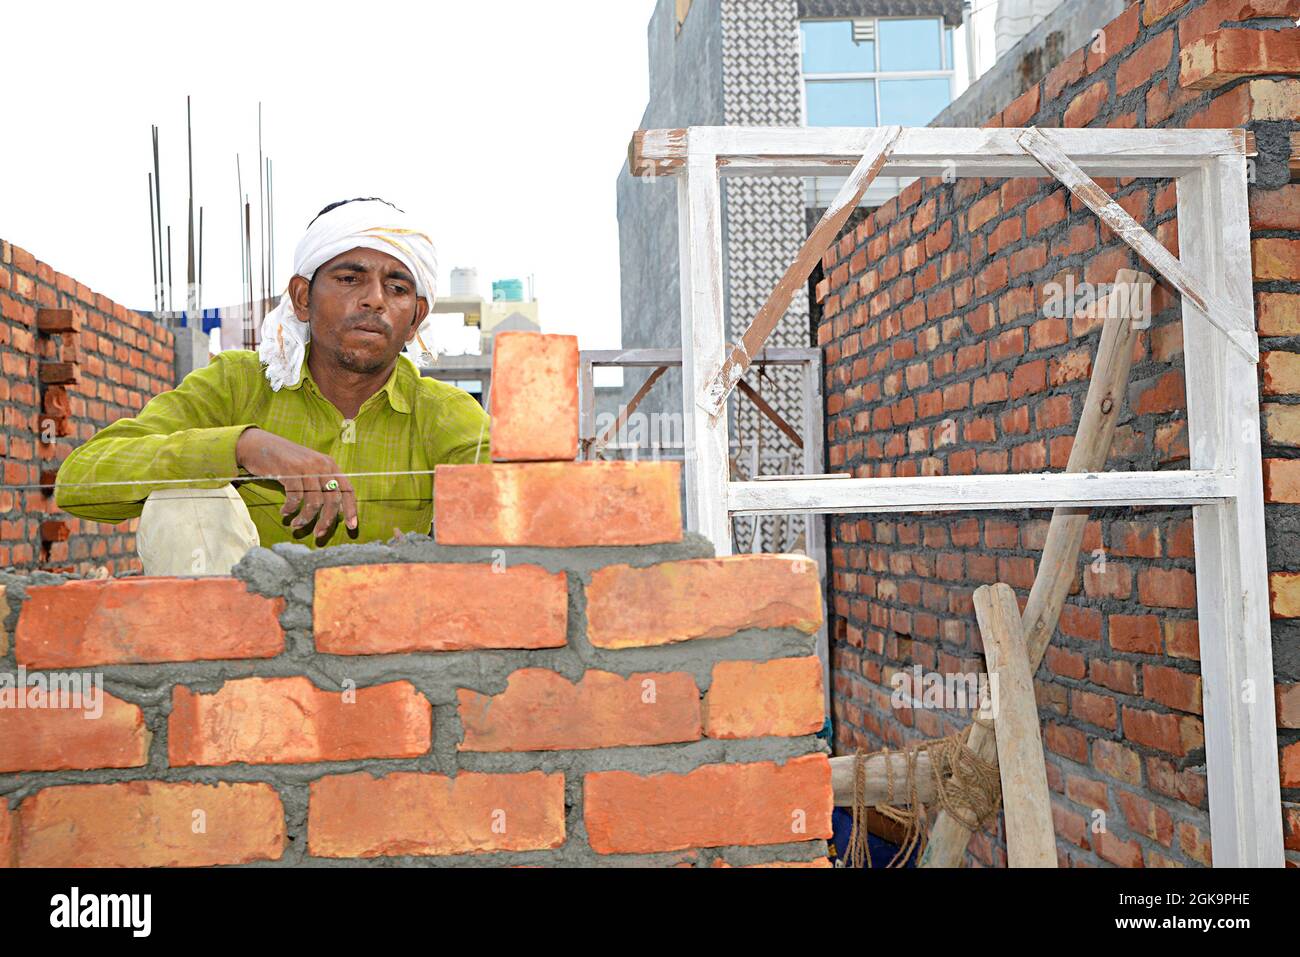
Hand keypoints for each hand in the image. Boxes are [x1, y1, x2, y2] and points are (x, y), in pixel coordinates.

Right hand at [235, 427, 357, 540]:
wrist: (257, 444)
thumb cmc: (284, 461)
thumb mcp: (309, 468)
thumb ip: (322, 483)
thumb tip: (335, 510)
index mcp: (330, 465)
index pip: (348, 489)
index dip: (351, 509)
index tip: (352, 527)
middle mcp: (321, 465)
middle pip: (333, 499)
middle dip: (327, 520)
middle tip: (319, 534)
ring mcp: (306, 467)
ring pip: (315, 502)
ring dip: (306, 518)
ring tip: (296, 525)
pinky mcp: (289, 471)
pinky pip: (295, 498)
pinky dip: (290, 509)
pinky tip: (284, 512)